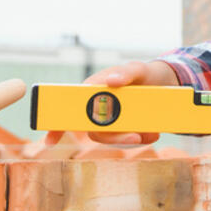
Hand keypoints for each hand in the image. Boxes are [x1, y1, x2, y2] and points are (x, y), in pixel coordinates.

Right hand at [41, 60, 178, 146]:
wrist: (161, 82)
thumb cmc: (141, 73)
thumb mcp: (137, 69)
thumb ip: (125, 72)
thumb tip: (110, 81)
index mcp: (91, 91)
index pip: (69, 108)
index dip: (56, 125)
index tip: (50, 141)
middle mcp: (97, 108)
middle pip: (94, 130)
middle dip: (113, 138)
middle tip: (135, 137)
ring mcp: (111, 120)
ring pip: (111, 138)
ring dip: (129, 139)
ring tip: (151, 134)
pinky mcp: (126, 128)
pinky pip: (128, 138)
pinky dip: (142, 138)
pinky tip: (154, 134)